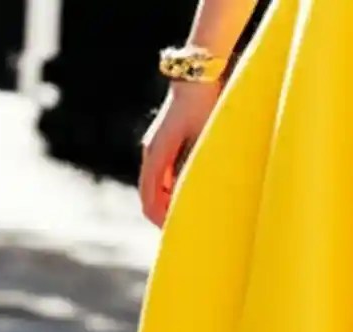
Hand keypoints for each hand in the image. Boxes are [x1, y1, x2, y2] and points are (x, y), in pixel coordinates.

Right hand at [139, 80, 220, 226]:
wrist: (198, 74)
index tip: (177, 236)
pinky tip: (194, 195)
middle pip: (151, 196)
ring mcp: (157, 146)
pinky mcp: (166, 141)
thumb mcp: (204, 139)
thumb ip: (196, 168)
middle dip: (166, 216)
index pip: (149, 198)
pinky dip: (174, 189)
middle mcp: (152, 152)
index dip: (160, 221)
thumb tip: (194, 197)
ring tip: (193, 217)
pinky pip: (165, 174)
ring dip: (171, 202)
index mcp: (156, 154)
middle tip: (188, 233)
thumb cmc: (204, 105)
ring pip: (158, 186)